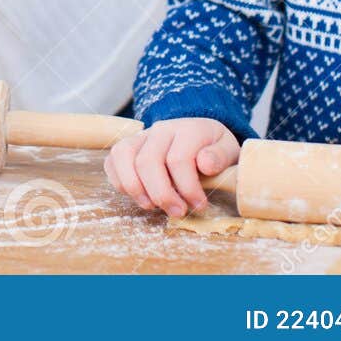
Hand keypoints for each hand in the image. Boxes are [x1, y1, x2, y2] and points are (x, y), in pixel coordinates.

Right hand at [104, 117, 239, 216]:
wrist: (200, 136)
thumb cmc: (213, 149)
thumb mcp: (228, 151)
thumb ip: (220, 157)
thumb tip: (204, 164)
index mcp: (188, 129)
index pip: (178, 159)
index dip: (188, 188)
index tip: (199, 206)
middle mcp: (160, 129)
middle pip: (148, 161)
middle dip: (161, 193)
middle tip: (177, 212)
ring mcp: (140, 136)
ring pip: (123, 156)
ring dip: (136, 188)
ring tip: (152, 206)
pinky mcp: (127, 147)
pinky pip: (112, 161)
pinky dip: (120, 182)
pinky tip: (140, 197)